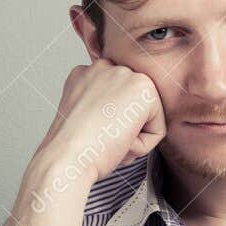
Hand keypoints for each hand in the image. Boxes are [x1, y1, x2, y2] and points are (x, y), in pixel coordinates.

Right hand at [35, 56, 166, 184]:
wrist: (67, 158)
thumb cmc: (73, 150)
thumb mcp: (84, 119)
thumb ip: (103, 107)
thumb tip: (124, 117)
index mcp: (86, 74)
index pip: (117, 102)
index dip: (110, 126)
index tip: (94, 135)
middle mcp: (104, 67)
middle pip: (133, 108)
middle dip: (124, 130)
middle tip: (101, 139)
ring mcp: (124, 74)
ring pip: (146, 118)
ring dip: (133, 138)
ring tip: (109, 140)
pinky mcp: (143, 88)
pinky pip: (158, 128)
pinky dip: (143, 145)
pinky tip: (120, 141)